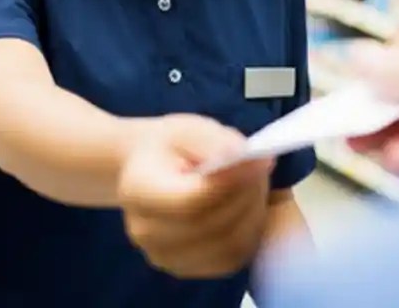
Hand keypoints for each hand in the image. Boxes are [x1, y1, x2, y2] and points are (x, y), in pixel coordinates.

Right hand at [117, 115, 273, 278]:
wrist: (152, 172)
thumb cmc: (171, 148)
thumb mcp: (189, 129)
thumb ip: (213, 141)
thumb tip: (241, 155)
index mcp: (137, 191)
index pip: (190, 201)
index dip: (232, 184)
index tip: (260, 160)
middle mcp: (145, 232)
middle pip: (212, 225)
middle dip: (247, 195)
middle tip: (261, 166)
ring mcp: (165, 256)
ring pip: (228, 245)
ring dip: (253, 213)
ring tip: (253, 184)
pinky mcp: (189, 269)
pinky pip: (233, 258)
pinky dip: (250, 231)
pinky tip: (246, 206)